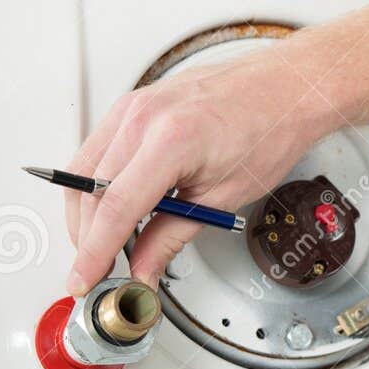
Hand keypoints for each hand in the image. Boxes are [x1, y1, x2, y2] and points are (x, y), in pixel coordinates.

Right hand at [63, 45, 333, 294]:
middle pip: (91, 193)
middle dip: (88, 239)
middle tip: (100, 270)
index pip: (115, 209)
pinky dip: (94, 184)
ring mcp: (134, 106)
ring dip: (85, 214)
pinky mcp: (132, 103)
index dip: (93, 252)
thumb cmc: (269, 131)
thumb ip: (173, 236)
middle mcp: (144, 117)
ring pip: (82, 172)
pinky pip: (94, 149)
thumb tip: (144, 268)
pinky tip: (111, 206)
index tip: (84, 279)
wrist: (286, 89)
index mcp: (171, 140)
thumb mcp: (224, 197)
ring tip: (104, 244)